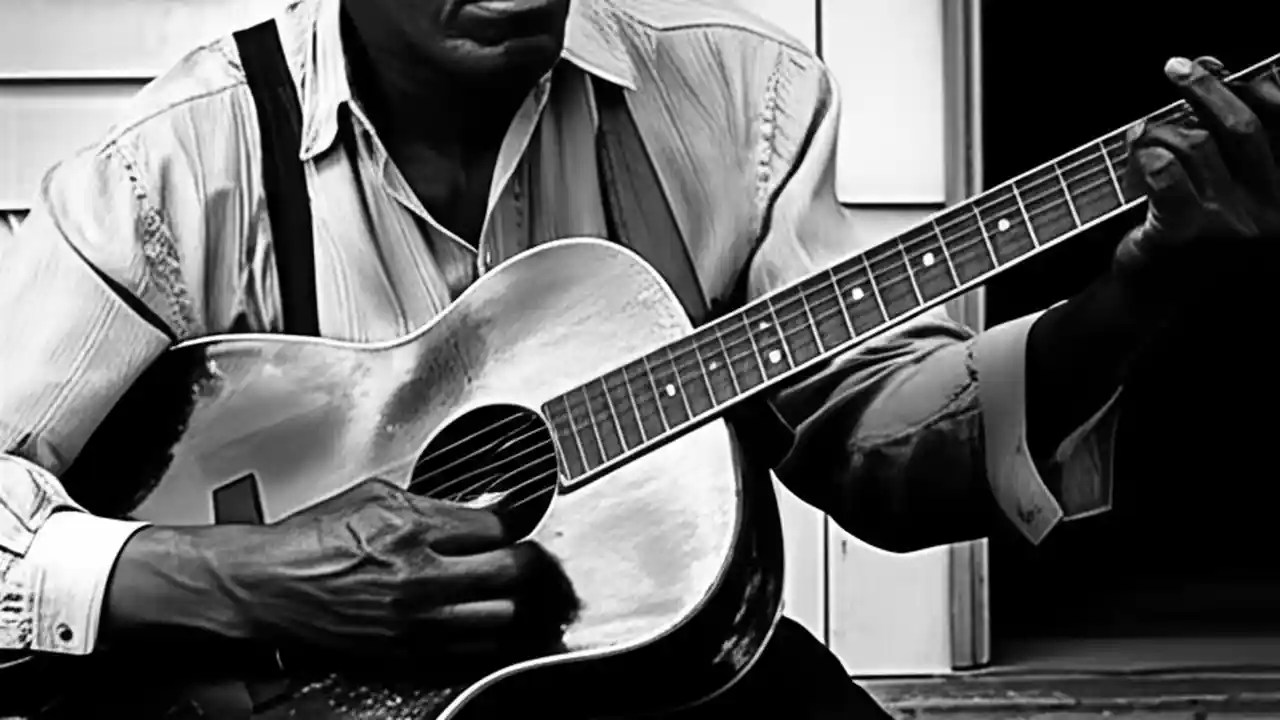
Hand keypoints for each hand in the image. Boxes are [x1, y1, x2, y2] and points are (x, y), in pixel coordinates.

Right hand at [107, 479, 577, 665]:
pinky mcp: (406, 651)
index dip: (506, 523)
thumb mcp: (373, 497)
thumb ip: (431, 501)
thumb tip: (476, 505)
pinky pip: (470, 649)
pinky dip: (481, 633)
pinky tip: (474, 616)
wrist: (268, 587)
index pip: (494, 528)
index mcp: (410, 530)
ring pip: (499, 616)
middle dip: (520, 560)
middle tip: (516, 555)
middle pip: (509, 572)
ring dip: (505, 599)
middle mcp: (418, 578)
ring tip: (497, 588)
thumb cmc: (310, 541)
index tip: (505, 523)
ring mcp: (415, 620)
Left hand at [1117, 55, 1279, 279]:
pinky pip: (1167, 178)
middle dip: (1208, 89)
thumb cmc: (1190, 232)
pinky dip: (1149, 154)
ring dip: (1161, 128)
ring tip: (1141, 132)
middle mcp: (1267, 210)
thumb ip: (1227, 136)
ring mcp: (1227, 225)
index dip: (1260, 85)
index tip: (1220, 64)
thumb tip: (1213, 67)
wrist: (1153, 295)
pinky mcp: (1183, 236)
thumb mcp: (1225, 186)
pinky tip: (1141, 155)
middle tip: (1176, 67)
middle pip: (1244, 129)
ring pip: (1196, 146)